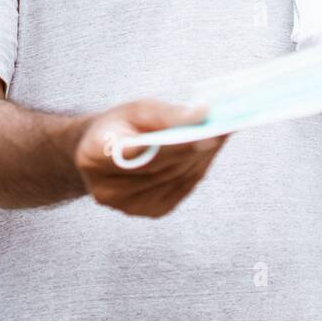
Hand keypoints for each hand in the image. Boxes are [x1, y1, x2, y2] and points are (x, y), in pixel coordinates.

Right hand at [74, 99, 226, 217]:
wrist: (102, 153)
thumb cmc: (121, 125)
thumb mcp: (137, 109)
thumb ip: (167, 113)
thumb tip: (203, 115)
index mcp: (94, 155)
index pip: (139, 153)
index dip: (175, 146)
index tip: (207, 134)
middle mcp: (108, 189)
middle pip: (164, 167)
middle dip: (198, 147)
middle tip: (227, 127)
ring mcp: (129, 206)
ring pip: (178, 179)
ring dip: (204, 156)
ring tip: (223, 132)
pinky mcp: (149, 211)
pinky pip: (183, 188)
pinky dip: (199, 167)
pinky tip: (209, 150)